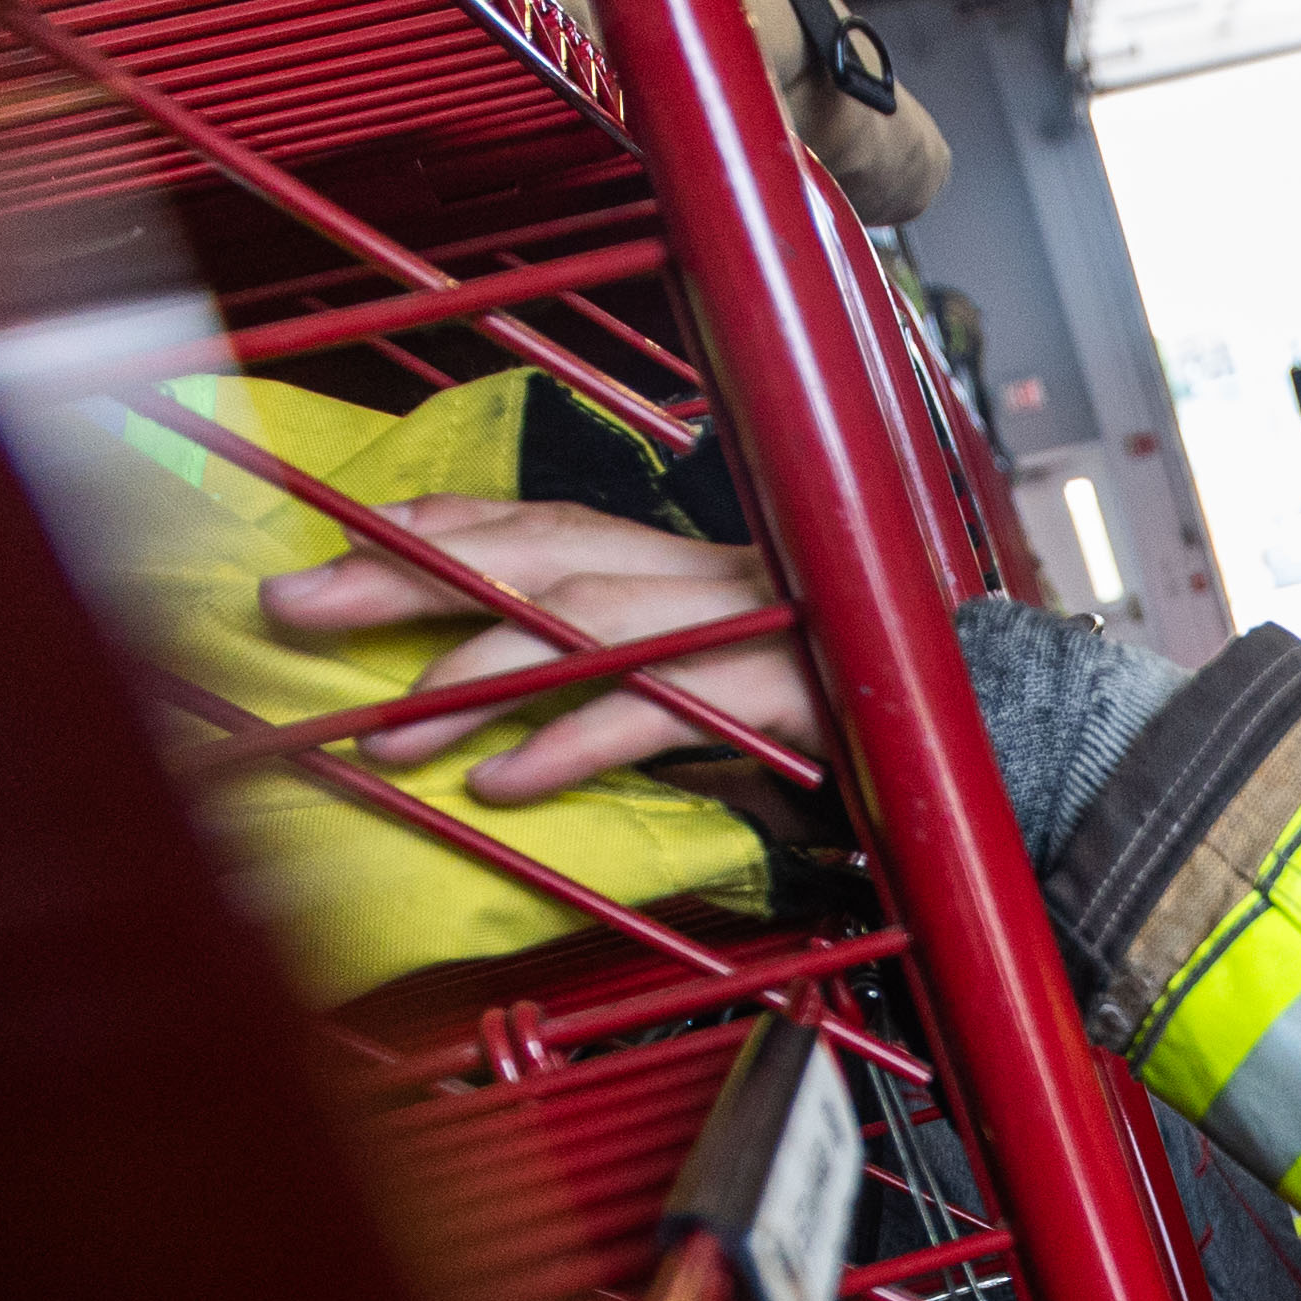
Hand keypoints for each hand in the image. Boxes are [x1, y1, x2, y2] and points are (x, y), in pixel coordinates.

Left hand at [255, 498, 821, 801]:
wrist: (1009, 743)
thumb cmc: (860, 727)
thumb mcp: (727, 694)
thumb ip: (634, 687)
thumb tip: (510, 716)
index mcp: (696, 566)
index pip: (546, 521)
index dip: (438, 526)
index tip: (336, 541)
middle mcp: (716, 574)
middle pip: (536, 550)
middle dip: (402, 575)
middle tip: (292, 607)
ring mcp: (758, 625)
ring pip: (588, 621)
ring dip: (470, 672)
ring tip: (383, 730)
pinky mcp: (795, 692)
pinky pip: (665, 709)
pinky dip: (575, 742)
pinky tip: (504, 779)